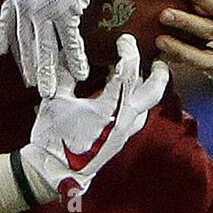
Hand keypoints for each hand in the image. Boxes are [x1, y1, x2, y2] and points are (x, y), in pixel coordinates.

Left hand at [0, 0, 121, 95]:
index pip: (6, 21)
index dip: (3, 37)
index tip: (1, 52)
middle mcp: (27, 8)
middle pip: (27, 43)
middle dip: (29, 66)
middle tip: (32, 85)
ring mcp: (47, 13)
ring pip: (46, 49)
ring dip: (48, 72)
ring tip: (49, 92)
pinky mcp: (67, 14)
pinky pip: (70, 41)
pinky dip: (75, 58)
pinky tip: (80, 73)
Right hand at [21, 35, 168, 198]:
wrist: (53, 173)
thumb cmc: (54, 137)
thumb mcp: (56, 100)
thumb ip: (66, 76)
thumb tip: (69, 58)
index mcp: (111, 108)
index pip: (128, 72)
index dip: (129, 51)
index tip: (125, 39)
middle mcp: (124, 120)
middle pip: (153, 92)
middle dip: (159, 74)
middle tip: (159, 60)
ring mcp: (124, 132)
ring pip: (147, 105)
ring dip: (148, 88)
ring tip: (145, 74)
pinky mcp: (120, 140)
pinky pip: (137, 117)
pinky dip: (138, 102)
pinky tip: (129, 96)